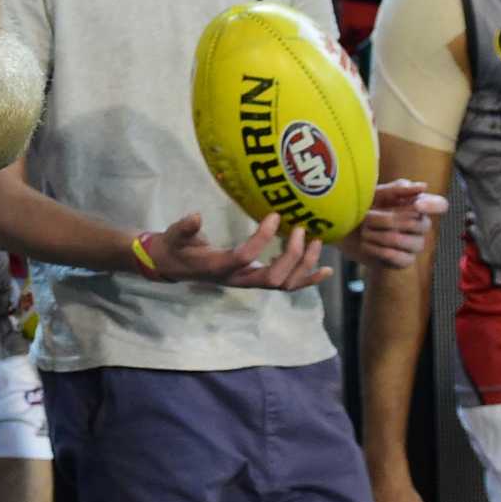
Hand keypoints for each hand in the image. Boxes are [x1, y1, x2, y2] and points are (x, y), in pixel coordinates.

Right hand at [126, 212, 328, 289]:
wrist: (174, 266)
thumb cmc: (175, 247)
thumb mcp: (174, 235)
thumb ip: (184, 228)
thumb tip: (195, 216)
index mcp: (218, 267)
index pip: (245, 257)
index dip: (262, 239)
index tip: (275, 216)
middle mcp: (238, 280)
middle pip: (274, 277)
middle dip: (293, 256)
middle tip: (301, 229)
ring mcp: (249, 282)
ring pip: (284, 284)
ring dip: (305, 266)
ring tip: (317, 242)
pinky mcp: (256, 280)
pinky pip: (287, 285)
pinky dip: (308, 280)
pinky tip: (326, 271)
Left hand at [338, 180, 449, 270]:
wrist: (350, 233)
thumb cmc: (368, 208)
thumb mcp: (378, 194)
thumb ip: (398, 189)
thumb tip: (423, 187)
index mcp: (420, 205)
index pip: (440, 205)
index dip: (432, 206)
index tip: (417, 205)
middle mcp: (422, 225)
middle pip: (412, 223)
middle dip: (382, 218)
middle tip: (366, 216)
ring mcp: (416, 244)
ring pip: (397, 239)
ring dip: (373, 233)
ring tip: (363, 230)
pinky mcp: (405, 261)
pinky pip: (392, 255)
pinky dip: (373, 248)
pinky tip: (365, 243)